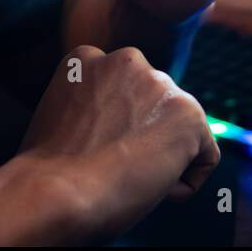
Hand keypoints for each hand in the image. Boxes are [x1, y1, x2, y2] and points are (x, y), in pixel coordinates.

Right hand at [16, 44, 220, 243]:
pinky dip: (183, 182)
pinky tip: (148, 186)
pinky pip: (203, 157)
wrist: (56, 192)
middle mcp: (127, 59)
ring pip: (176, 132)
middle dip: (140, 138)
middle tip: (111, 167)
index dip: (109, 131)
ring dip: (159, 157)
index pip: (121, 94)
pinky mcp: (189, 114)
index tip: (90, 152)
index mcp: (87, 58)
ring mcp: (161, 84)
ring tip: (125, 175)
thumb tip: (116, 126)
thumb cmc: (48, 171)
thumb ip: (90, 106)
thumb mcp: (59, 116)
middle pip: (153, 108)